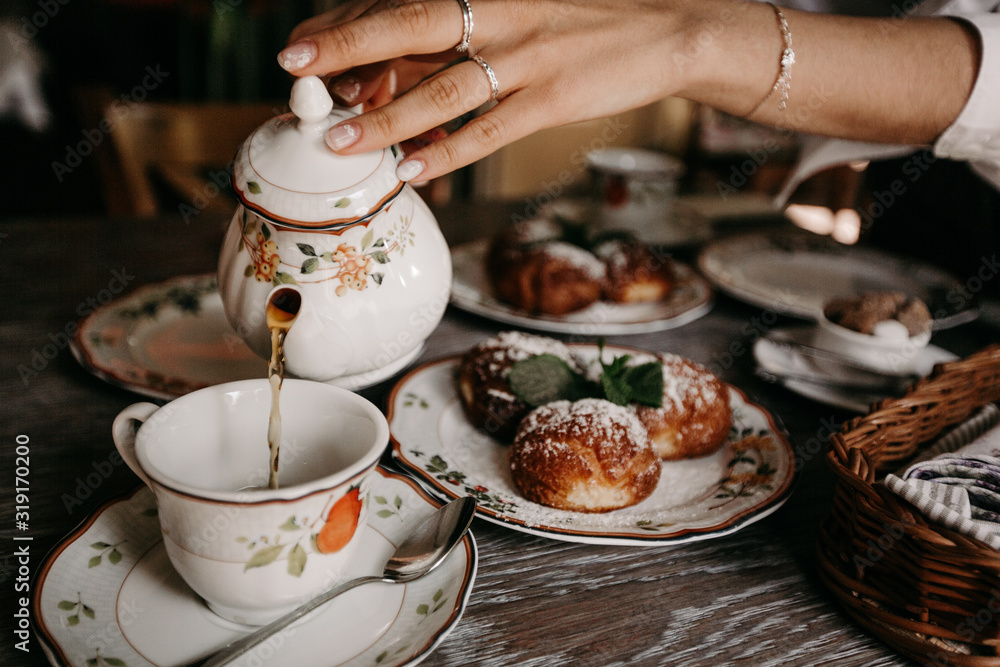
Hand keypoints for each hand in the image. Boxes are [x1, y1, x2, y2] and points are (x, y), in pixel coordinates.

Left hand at [279, 0, 700, 181]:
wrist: (665, 30)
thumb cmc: (580, 22)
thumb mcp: (516, 11)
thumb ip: (456, 35)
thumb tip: (389, 68)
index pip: (404, 3)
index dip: (348, 26)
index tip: (301, 46)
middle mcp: (501, 13)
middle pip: (412, 26)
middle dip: (349, 47)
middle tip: (295, 69)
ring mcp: (529, 58)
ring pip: (446, 88)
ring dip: (389, 116)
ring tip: (341, 142)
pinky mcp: (554, 99)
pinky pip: (491, 131)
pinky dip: (450, 152)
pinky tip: (413, 171)